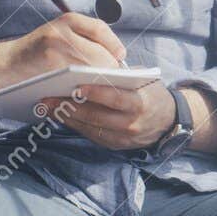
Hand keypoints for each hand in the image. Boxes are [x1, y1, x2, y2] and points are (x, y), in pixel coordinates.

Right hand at [10, 12, 126, 78]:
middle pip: (101, 53)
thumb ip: (85, 40)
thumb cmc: (39, 54)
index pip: (100, 29)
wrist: (6, 66)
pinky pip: (80, 80)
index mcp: (68, 20)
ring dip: (101, 80)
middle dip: (109, 68)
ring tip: (105, 88)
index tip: (119, 56)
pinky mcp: (51, 66)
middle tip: (115, 79)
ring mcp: (56, 48)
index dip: (113, 45)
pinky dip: (87, 87)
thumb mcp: (60, 36)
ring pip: (93, 68)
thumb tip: (118, 57)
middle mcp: (62, 31)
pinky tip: (89, 92)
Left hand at [39, 81, 176, 150]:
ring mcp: (122, 138)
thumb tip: (92, 69)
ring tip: (48, 107)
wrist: (168, 121)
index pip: (116, 99)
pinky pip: (91, 135)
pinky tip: (61, 116)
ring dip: (66, 118)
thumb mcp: (144, 80)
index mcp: (140, 103)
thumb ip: (122, 76)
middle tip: (48, 99)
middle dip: (70, 108)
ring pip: (90, 128)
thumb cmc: (151, 94)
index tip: (76, 87)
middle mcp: (131, 124)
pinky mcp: (115, 146)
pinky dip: (74, 125)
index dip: (96, 94)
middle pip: (96, 117)